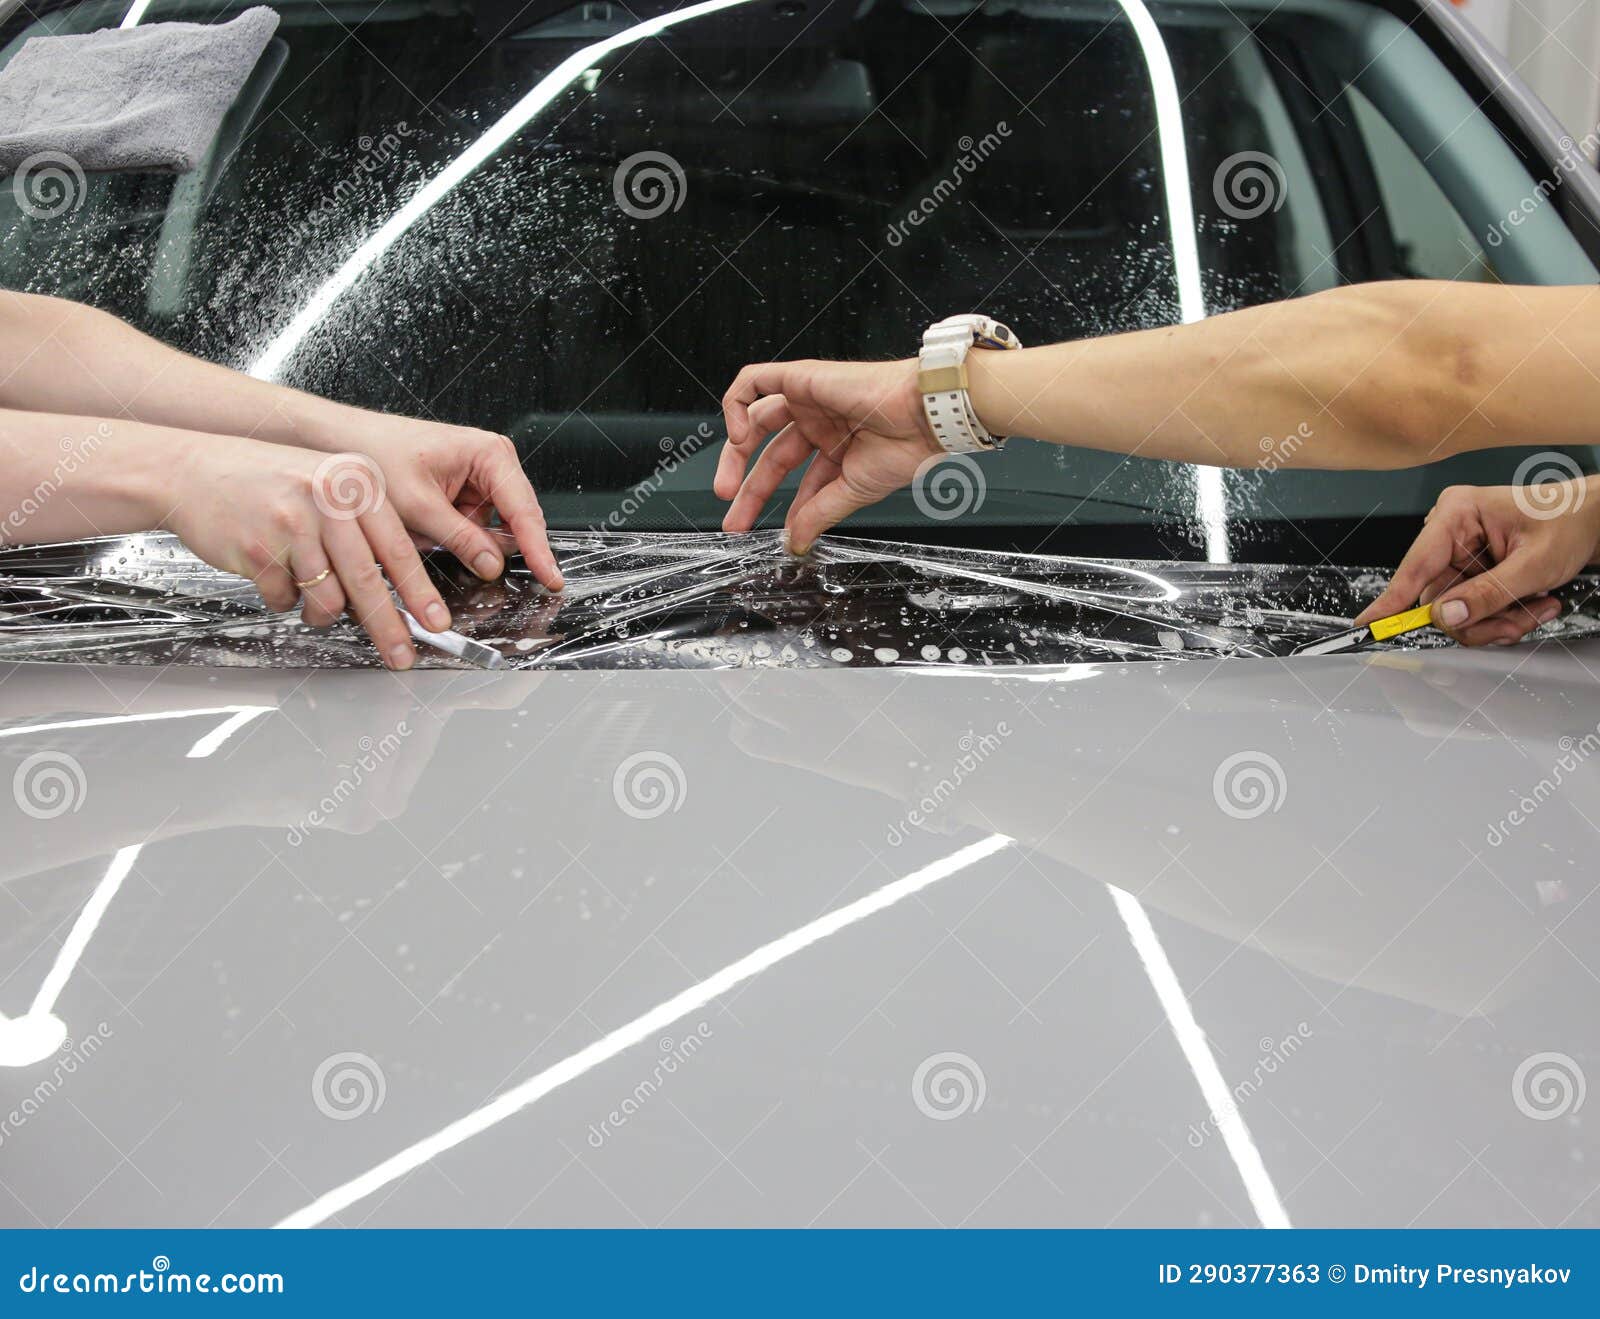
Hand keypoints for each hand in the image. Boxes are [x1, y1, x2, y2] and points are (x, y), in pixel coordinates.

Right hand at [164, 433, 463, 668]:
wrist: (191, 471)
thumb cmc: (264, 483)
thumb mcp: (326, 486)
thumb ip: (363, 528)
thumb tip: (399, 589)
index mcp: (355, 480)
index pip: (398, 549)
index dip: (419, 593)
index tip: (436, 622)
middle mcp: (327, 497)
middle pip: (368, 581)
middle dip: (388, 627)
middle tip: (402, 655)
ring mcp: (292, 522)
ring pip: (328, 597)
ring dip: (321, 611)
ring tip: (309, 598)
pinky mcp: (259, 548)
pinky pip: (286, 599)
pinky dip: (283, 598)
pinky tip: (273, 573)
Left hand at [307, 417, 562, 592]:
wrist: (347, 442)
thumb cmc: (378, 455)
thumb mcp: (417, 505)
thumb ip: (459, 538)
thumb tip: (492, 566)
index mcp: (490, 454)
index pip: (525, 512)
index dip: (538, 550)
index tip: (551, 578)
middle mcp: (493, 463)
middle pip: (516, 521)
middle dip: (492, 546)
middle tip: (470, 563)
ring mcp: (483, 478)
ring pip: (494, 529)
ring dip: (466, 542)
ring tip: (427, 528)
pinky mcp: (469, 492)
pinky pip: (475, 527)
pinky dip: (455, 537)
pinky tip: (430, 528)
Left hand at [716, 358, 938, 551]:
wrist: (921, 415)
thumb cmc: (904, 444)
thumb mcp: (852, 490)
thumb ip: (818, 514)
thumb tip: (797, 542)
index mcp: (837, 446)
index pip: (797, 478)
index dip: (778, 505)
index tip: (762, 531)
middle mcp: (821, 422)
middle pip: (772, 454)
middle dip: (750, 487)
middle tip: (734, 517)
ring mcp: (809, 399)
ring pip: (755, 420)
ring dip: (735, 455)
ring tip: (727, 488)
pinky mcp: (800, 376)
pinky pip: (753, 382)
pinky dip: (735, 405)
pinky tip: (738, 438)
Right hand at [1355, 479, 1599, 644]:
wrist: (1593, 521)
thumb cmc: (1569, 523)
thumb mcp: (1535, 564)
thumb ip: (1489, 593)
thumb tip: (1447, 616)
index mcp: (1456, 514)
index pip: (1416, 566)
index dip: (1392, 601)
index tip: (1368, 625)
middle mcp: (1449, 534)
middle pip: (1439, 599)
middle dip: (1481, 619)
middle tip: (1517, 622)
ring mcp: (1458, 555)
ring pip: (1456, 612)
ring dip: (1498, 621)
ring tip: (1536, 608)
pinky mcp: (1469, 572)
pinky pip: (1470, 610)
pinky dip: (1502, 617)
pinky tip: (1532, 603)